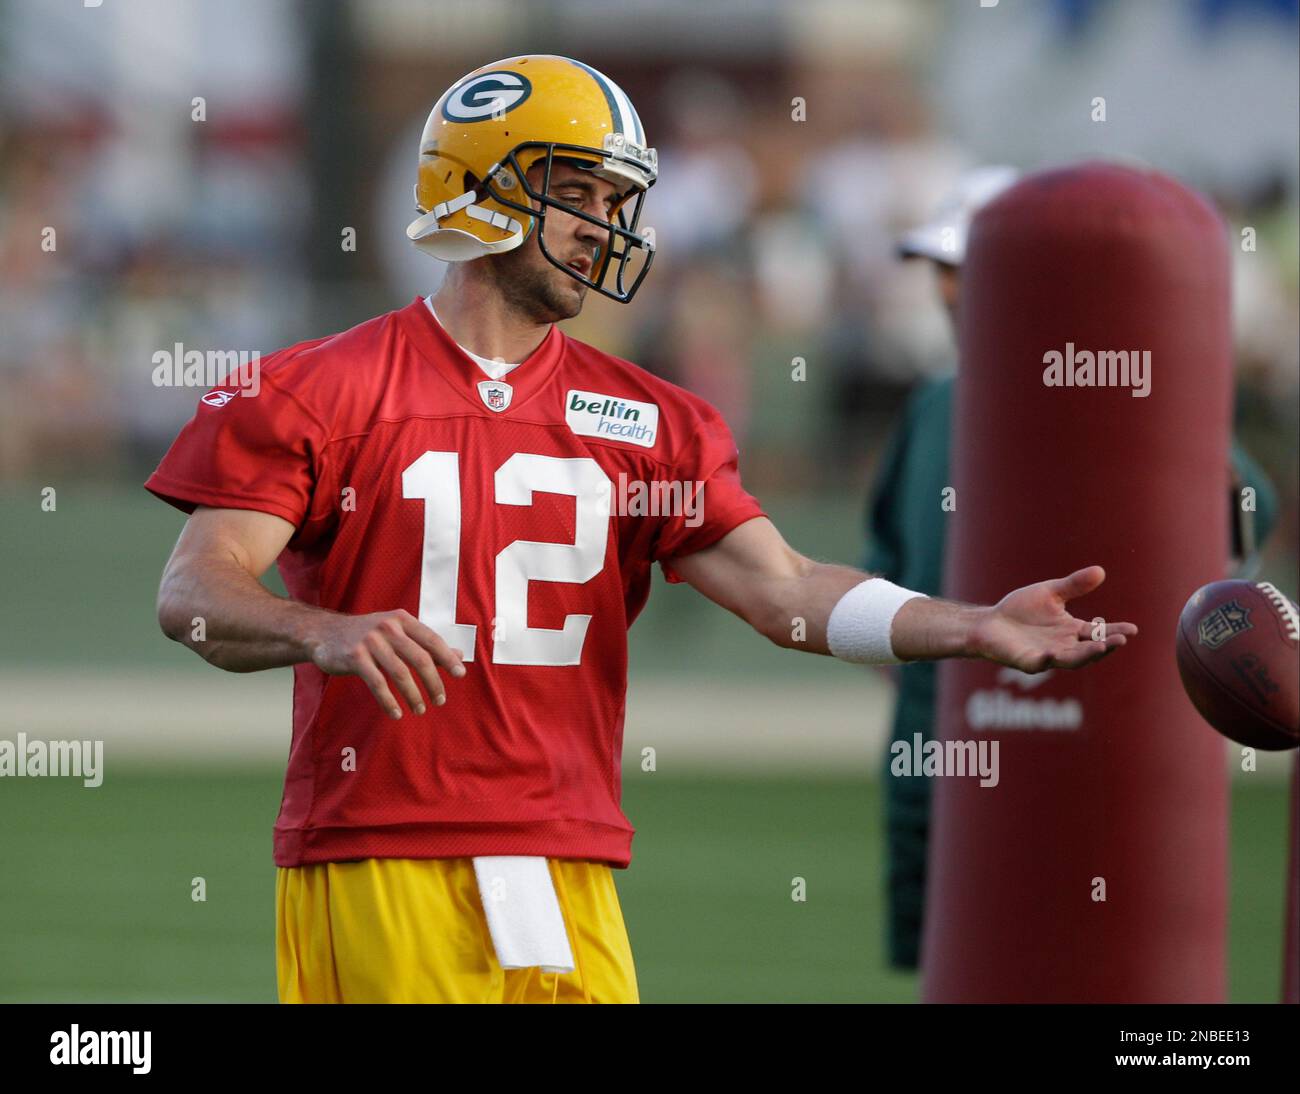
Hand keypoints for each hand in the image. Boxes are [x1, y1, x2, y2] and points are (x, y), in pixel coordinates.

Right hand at [305, 609, 466, 717]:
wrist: (324, 633)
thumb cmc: (367, 635)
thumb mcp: (397, 632)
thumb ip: (426, 644)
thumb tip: (458, 655)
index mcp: (402, 619)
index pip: (432, 639)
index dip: (448, 658)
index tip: (460, 674)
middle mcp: (388, 627)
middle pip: (420, 658)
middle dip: (433, 682)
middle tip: (440, 700)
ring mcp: (370, 641)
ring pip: (400, 673)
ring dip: (413, 695)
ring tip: (420, 710)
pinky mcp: (355, 657)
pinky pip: (377, 683)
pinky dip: (389, 701)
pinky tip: (396, 713)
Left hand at [968, 566, 1136, 672]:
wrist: (989, 622)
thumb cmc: (1020, 610)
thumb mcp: (1051, 594)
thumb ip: (1074, 585)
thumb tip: (1100, 571)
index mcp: (1071, 630)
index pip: (1098, 632)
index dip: (1115, 631)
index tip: (1133, 629)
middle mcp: (1063, 646)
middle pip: (1089, 650)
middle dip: (1105, 645)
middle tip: (1121, 640)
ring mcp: (1046, 656)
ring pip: (1070, 660)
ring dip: (1085, 655)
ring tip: (1100, 648)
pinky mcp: (1026, 661)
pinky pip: (1038, 663)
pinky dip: (1046, 660)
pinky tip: (1051, 654)